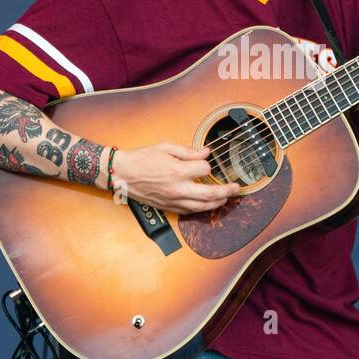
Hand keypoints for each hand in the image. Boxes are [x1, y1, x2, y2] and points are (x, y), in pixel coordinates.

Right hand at [112, 143, 240, 213]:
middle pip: (210, 194)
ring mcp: (173, 200)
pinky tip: (207, 205)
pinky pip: (189, 211)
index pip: (204, 169)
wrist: (122, 174)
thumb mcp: (166, 147)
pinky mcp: (168, 207)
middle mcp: (177, 189)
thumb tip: (206, 152)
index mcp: (177, 171)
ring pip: (202, 207)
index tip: (205, 160)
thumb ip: (188, 151)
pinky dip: (201, 209)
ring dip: (217, 203)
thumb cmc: (142, 159)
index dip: (207, 163)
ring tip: (226, 198)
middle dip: (227, 191)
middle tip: (236, 188)